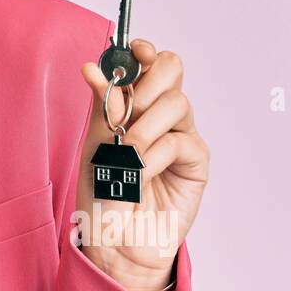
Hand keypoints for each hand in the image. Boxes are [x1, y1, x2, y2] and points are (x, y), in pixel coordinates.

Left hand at [76, 39, 209, 290]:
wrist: (115, 241)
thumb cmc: (102, 194)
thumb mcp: (95, 145)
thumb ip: (102, 107)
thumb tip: (95, 70)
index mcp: (132, 104)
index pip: (146, 63)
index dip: (142, 51)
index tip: (134, 49)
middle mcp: (158, 115)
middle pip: (171, 69)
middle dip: (149, 82)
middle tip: (131, 107)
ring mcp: (179, 136)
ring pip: (177, 102)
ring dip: (147, 124)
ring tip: (129, 152)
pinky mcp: (195, 163)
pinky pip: (182, 141)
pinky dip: (157, 153)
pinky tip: (142, 172)